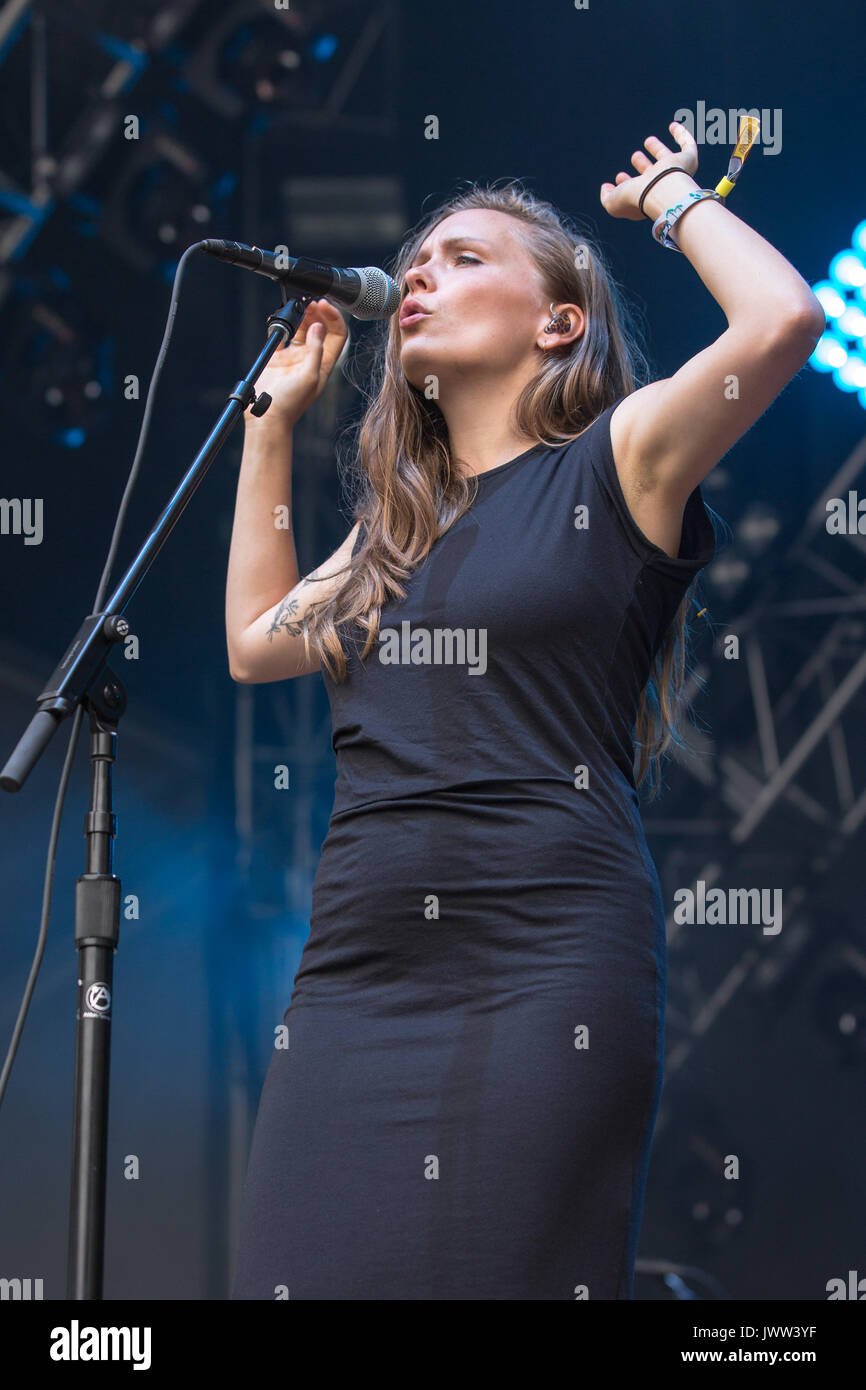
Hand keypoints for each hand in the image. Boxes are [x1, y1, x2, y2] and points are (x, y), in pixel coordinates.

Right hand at [246, 297, 347, 430]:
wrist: (266, 415)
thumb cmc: (290, 403)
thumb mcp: (309, 376)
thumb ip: (316, 350)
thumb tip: (319, 326)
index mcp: (325, 363)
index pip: (337, 335)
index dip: (334, 318)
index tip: (323, 306)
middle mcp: (311, 358)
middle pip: (320, 329)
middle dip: (317, 313)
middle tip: (309, 303)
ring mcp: (295, 357)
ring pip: (302, 329)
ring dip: (301, 316)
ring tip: (296, 307)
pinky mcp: (278, 357)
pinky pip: (283, 335)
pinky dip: (282, 324)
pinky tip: (281, 319)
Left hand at [599, 121, 699, 221]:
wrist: (658, 192)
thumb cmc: (635, 199)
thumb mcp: (613, 203)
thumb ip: (606, 196)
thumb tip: (606, 187)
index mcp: (646, 197)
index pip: (637, 189)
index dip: (627, 183)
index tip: (619, 177)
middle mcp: (660, 185)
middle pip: (653, 173)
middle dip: (643, 165)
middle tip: (635, 157)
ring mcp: (675, 172)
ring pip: (667, 158)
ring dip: (657, 149)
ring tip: (648, 141)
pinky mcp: (688, 160)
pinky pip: (688, 145)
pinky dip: (682, 135)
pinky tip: (673, 126)